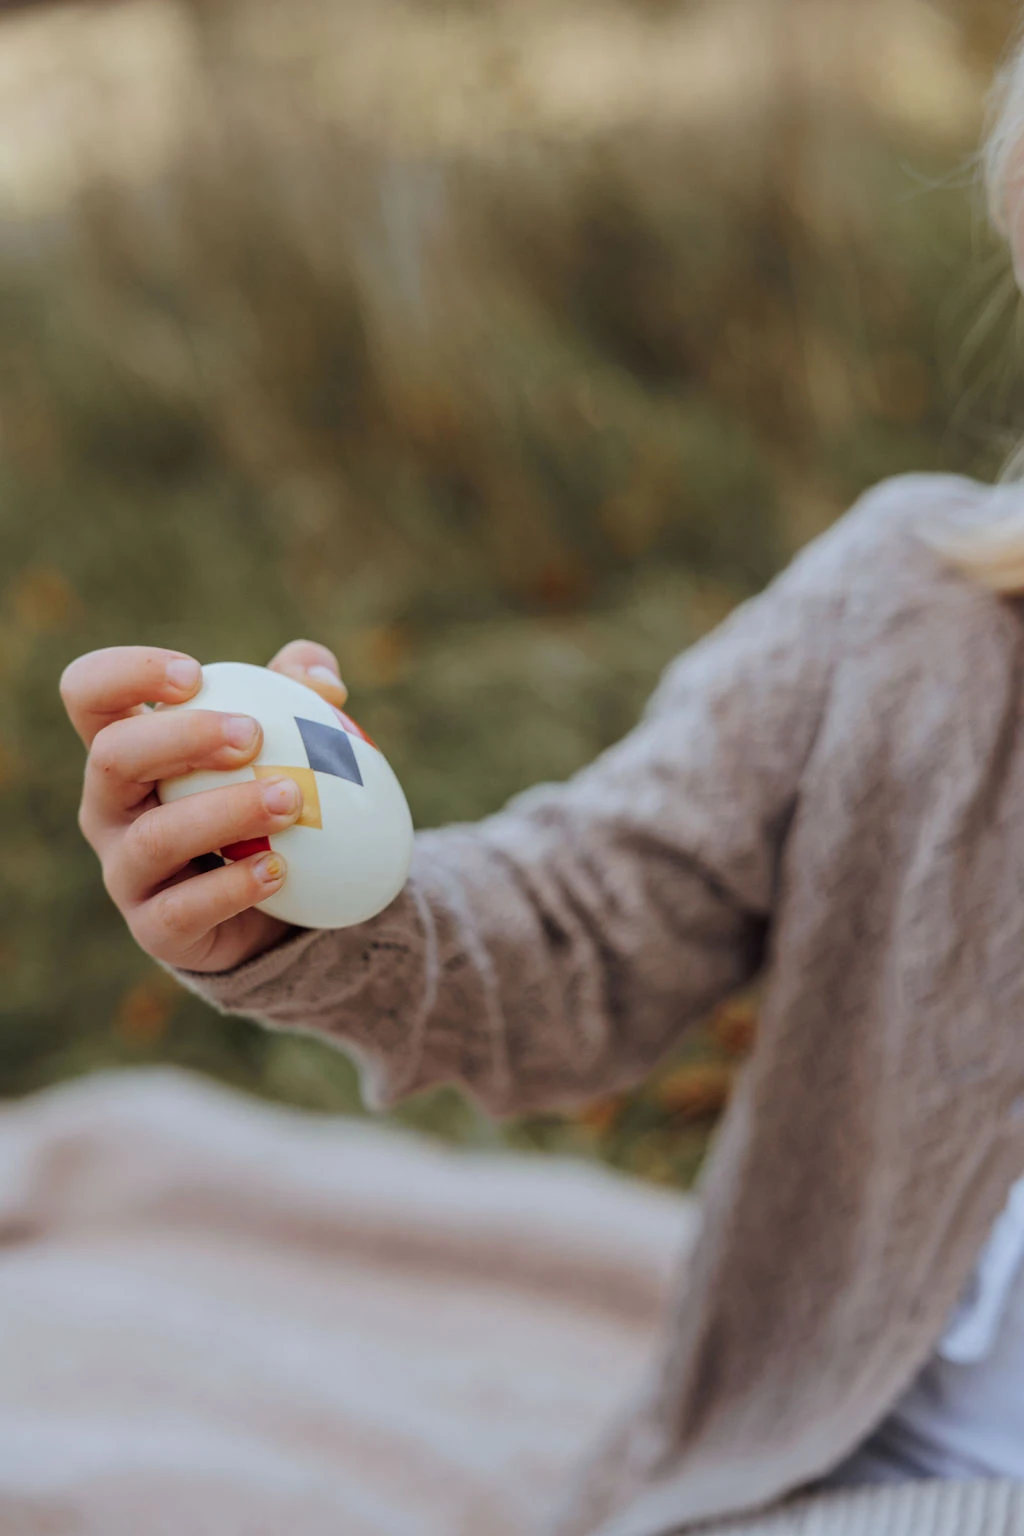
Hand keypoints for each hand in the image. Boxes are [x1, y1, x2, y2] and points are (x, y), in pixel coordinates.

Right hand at [60, 639, 347, 973]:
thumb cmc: (266, 795)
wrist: (279, 903)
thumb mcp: (285, 735)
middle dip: (181, 737)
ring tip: (291, 798)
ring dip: (225, 812)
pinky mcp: (154, 928)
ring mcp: (125, 871)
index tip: (196, 675)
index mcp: (126, 748)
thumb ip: (301, 694)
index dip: (126, 673)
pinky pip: (184, 910)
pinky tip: (281, 868)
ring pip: (154, 837)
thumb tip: (324, 682)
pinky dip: (234, 887)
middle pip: (112, 757)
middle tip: (254, 735)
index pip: (89, 693)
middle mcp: (109, 807)